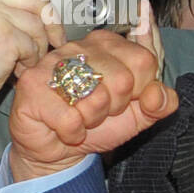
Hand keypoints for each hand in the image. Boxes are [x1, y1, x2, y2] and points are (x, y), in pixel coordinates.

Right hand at [9, 29, 176, 181]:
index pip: (145, 60)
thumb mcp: (137, 115)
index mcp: (108, 44)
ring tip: (80, 115)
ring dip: (91, 119)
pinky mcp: (33, 86)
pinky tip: (65, 126)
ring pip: (96, 97)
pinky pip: (70, 118)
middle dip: (114, 107)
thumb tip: (160, 93)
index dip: (140, 90)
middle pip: (123, 79)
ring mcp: (53, 63)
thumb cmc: (94, 123)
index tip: (123, 98)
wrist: (57, 149)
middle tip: (98, 110)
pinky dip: (72, 132)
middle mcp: (80, 46)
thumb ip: (160, 102)